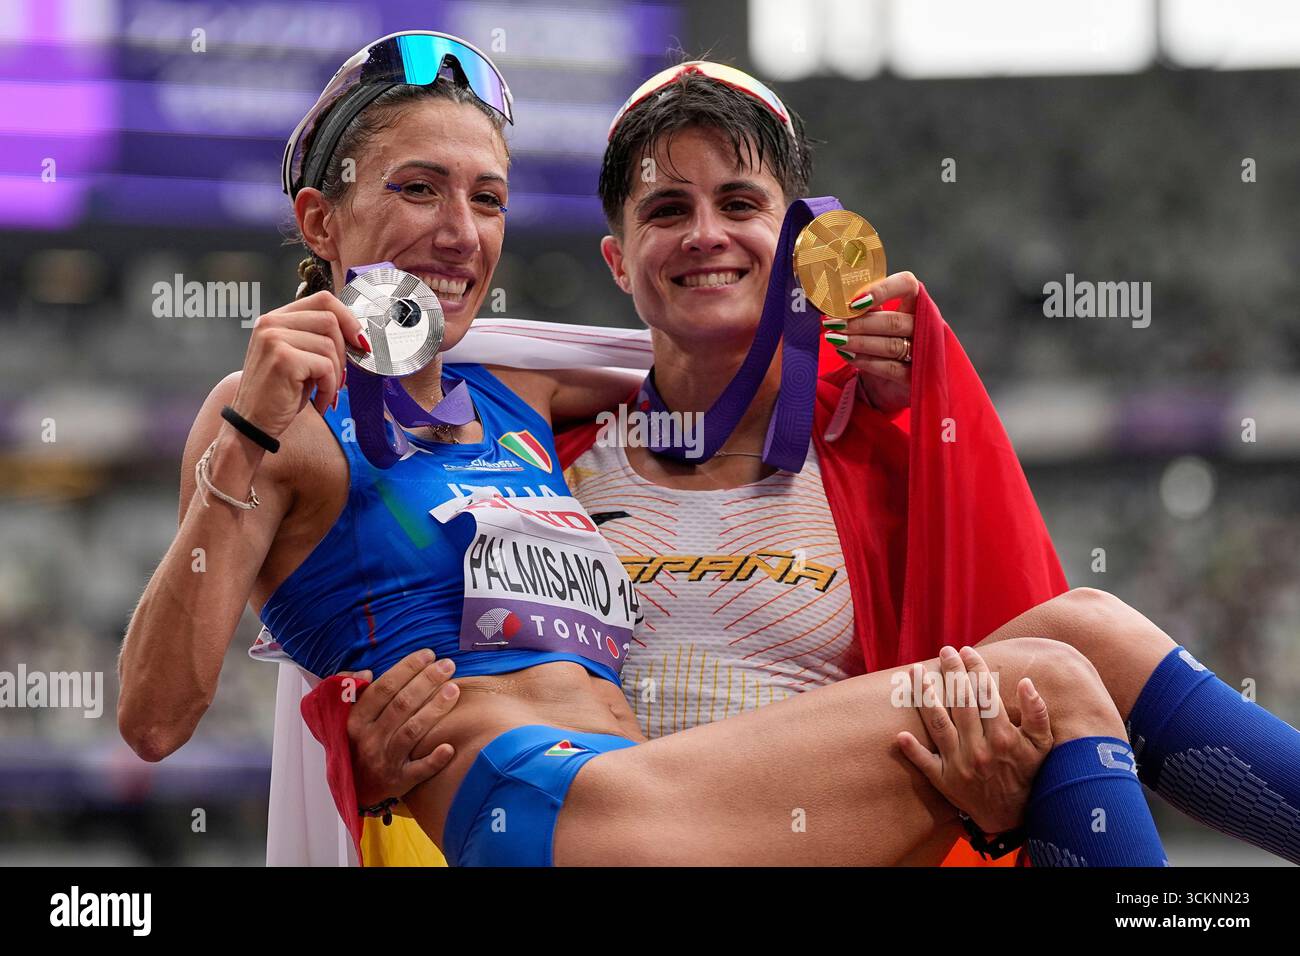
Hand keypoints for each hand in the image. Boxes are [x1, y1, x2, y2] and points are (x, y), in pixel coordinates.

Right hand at [230, 290, 369, 441]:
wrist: (251, 424)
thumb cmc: (278, 395)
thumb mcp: (298, 359)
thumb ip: (316, 339)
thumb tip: (358, 334)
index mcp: (275, 319)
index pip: (322, 299)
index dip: (348, 318)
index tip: (360, 340)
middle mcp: (271, 323)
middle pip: (330, 320)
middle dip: (344, 351)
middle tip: (338, 376)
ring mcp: (274, 339)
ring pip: (330, 346)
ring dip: (336, 375)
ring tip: (325, 392)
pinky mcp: (284, 359)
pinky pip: (326, 367)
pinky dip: (329, 387)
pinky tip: (321, 401)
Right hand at [343, 649, 460, 807]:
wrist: (356, 786)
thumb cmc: (358, 742)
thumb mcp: (345, 716)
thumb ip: (351, 690)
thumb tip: (367, 673)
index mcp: (357, 720)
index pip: (383, 688)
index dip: (407, 668)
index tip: (428, 654)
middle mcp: (370, 739)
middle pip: (402, 705)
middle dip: (427, 681)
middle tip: (448, 665)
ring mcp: (385, 761)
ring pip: (413, 731)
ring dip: (434, 709)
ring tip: (454, 689)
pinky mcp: (400, 780)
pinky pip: (419, 770)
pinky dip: (434, 759)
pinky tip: (449, 746)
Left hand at [821, 270, 917, 415]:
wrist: (888, 384)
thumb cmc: (881, 344)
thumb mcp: (876, 323)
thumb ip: (867, 311)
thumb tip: (840, 302)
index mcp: (916, 304)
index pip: (907, 285)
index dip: (883, 290)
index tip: (855, 301)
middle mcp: (925, 326)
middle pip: (894, 321)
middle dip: (860, 323)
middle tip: (834, 324)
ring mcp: (923, 353)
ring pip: (891, 346)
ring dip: (859, 342)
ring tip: (835, 340)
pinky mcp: (915, 377)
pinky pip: (890, 368)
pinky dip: (866, 361)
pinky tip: (847, 356)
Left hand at [896, 645, 1052, 834]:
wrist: (1013, 817)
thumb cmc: (1027, 775)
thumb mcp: (1042, 746)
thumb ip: (1038, 714)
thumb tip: (1027, 683)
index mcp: (1003, 738)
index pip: (986, 695)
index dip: (976, 669)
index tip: (967, 650)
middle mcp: (979, 749)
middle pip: (961, 703)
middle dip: (952, 673)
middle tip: (944, 651)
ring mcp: (959, 765)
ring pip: (938, 724)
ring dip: (926, 696)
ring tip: (917, 672)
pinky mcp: (944, 781)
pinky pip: (924, 763)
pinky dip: (912, 749)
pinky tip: (899, 734)